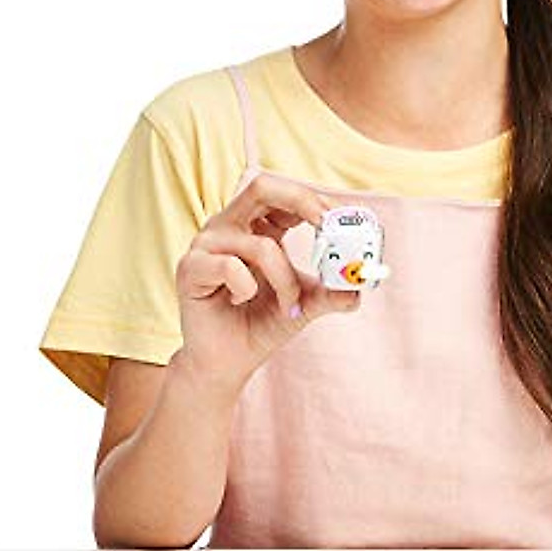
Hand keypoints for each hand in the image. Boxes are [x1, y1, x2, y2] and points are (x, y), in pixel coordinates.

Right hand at [174, 175, 358, 390]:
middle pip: (262, 186)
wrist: (227, 364)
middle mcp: (229, 226)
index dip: (316, 199)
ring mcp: (206, 244)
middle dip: (302, 202)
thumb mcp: (305, 304)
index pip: (286, 194)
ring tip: (289, 304)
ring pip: (261, 245)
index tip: (342, 220)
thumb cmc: (262, 324)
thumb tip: (361, 284)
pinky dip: (248, 288)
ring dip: (286, 279)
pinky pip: (231, 267)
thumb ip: (332, 291)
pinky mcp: (190, 268)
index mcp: (256, 225)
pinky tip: (240, 302)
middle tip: (328, 225)